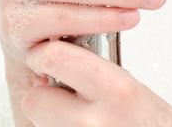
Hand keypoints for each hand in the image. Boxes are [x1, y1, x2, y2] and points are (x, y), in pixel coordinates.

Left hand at [23, 38, 171, 126]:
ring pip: (38, 122)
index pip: (56, 58)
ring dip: (49, 116)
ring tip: (74, 112)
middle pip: (34, 99)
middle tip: (57, 90)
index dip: (45, 54)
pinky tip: (80, 125)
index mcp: (116, 89)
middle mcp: (93, 120)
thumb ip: (100, 73)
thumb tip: (67, 58)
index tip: (48, 52)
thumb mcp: (137, 91)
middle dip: (41, 93)